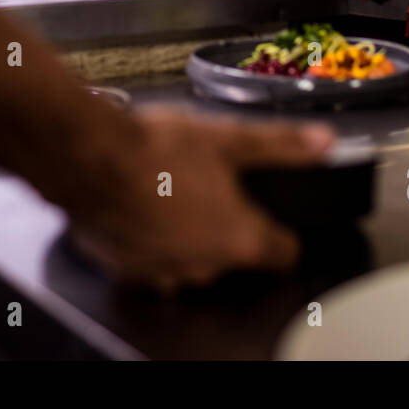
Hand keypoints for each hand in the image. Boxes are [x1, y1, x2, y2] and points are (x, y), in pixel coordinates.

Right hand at [65, 105, 336, 291]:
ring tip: (172, 190)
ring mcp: (161, 270)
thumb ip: (280, 145)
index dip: (284, 233)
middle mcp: (203, 265)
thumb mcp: (228, 137)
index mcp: (238, 238)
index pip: (283, 253)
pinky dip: (149, 237)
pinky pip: (148, 258)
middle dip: (227, 225)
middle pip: (232, 255)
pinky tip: (140, 203)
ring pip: (189, 259)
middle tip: (212, 185)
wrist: (86, 157)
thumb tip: (322, 143)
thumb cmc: (154, 150)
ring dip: (187, 233)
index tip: (275, 217)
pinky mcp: (124, 267)